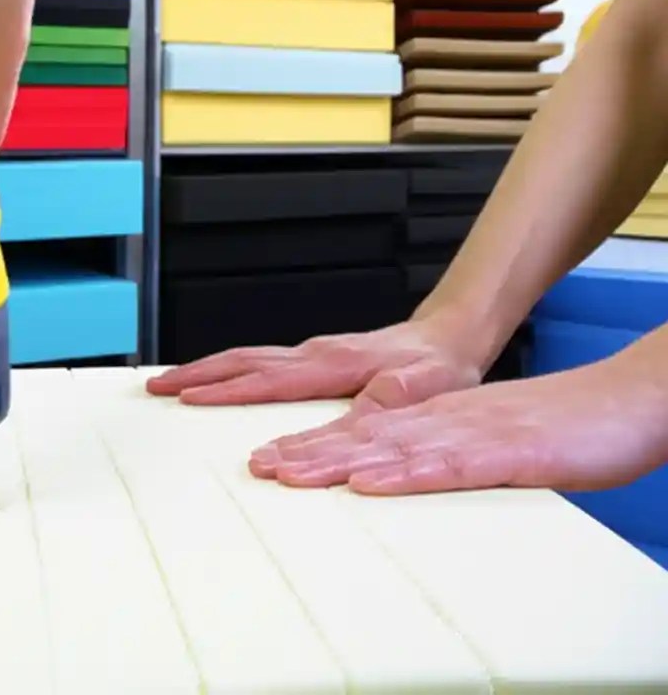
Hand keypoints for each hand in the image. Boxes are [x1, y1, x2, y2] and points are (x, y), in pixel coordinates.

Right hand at [147, 311, 491, 418]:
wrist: (449, 338)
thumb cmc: (438, 367)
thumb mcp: (423, 388)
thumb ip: (389, 399)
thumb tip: (364, 409)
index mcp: (330, 364)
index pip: (266, 378)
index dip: (225, 390)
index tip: (188, 398)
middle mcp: (312, 354)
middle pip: (241, 361)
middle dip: (195, 373)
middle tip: (155, 387)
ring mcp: (309, 353)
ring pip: (245, 357)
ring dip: (205, 370)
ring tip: (170, 383)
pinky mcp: (312, 359)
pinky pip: (259, 361)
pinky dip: (227, 369)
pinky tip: (218, 380)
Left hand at [247, 353, 667, 494]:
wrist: (626, 399)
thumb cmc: (563, 426)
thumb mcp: (491, 438)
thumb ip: (446, 451)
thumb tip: (402, 468)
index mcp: (441, 420)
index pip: (366, 432)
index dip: (315, 445)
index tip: (270, 458)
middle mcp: (445, 423)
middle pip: (364, 438)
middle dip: (306, 452)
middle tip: (257, 465)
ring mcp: (473, 436)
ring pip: (391, 449)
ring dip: (335, 461)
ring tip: (287, 472)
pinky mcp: (507, 456)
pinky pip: (447, 468)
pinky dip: (403, 475)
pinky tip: (367, 483)